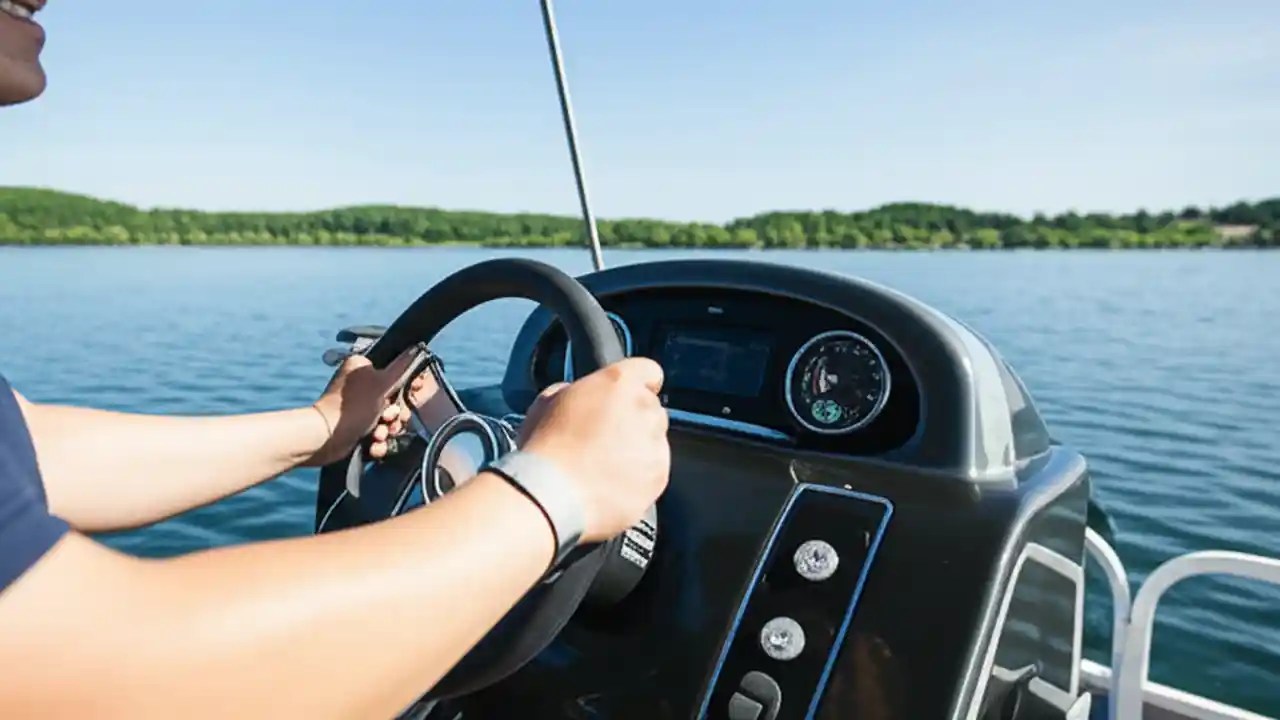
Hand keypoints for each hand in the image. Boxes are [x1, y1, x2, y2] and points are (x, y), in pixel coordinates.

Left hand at [307, 351, 425, 465]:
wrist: (326, 438)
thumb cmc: (353, 407)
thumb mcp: (382, 383)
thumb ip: (402, 366)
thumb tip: (415, 348)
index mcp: (363, 367)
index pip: (396, 371)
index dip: (408, 384)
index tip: (414, 391)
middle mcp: (360, 384)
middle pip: (395, 399)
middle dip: (396, 414)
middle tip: (389, 418)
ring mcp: (358, 406)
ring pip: (388, 418)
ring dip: (387, 429)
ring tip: (378, 434)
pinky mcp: (357, 426)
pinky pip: (378, 432)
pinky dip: (378, 440)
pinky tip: (373, 444)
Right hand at [517, 357, 669, 543]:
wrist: (550, 496)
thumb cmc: (544, 449)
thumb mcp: (548, 401)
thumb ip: (576, 391)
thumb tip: (578, 397)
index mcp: (619, 383)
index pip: (649, 371)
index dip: (636, 384)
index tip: (624, 398)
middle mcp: (645, 410)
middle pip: (652, 409)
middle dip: (633, 420)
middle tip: (603, 438)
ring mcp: (655, 446)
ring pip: (655, 442)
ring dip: (637, 450)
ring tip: (604, 466)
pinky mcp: (658, 478)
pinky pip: (654, 472)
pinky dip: (639, 478)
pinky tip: (610, 484)